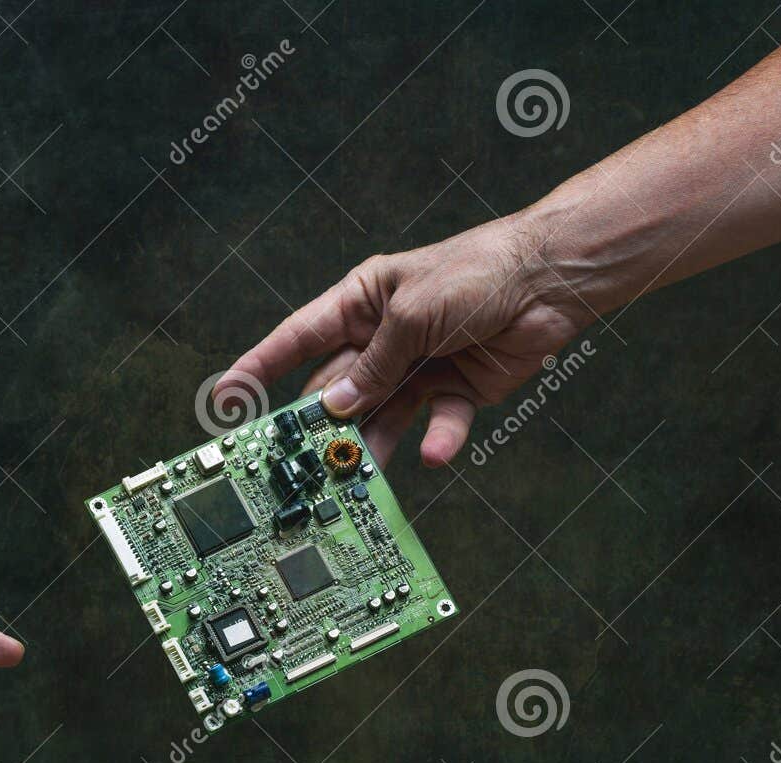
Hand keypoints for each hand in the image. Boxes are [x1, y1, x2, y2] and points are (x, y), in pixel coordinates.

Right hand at [223, 211, 595, 467]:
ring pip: (381, 415)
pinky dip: (437, 441)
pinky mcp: (455, 389)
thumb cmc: (480, 271)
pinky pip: (437, 423)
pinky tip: (434, 453)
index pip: (297, 339)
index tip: (227, 399)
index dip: (259, 368)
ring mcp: (418, 366)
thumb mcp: (413, 314)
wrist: (553, 279)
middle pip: (338, 388)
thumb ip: (374, 364)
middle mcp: (384, 338)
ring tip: (356, 473)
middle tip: (300, 457)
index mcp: (361, 304)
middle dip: (320, 422)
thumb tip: (336, 405)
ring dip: (370, 444)